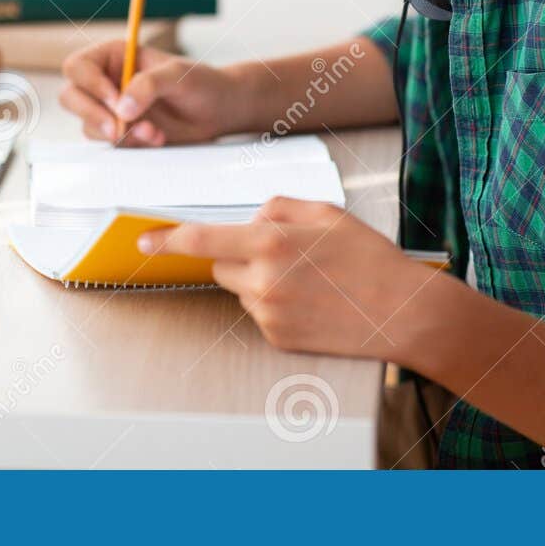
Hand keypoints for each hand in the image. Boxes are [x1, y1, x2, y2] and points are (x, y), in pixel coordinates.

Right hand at [58, 41, 246, 145]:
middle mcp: (106, 82)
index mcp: (113, 56)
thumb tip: (122, 108)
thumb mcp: (177, 75)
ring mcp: (111, 110)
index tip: (115, 100)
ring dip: (119, 133)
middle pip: (71, 97)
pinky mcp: (121, 133)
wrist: (218, 111)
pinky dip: (131, 145)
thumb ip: (148, 85)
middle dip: (93, 114)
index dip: (90, 84)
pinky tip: (156, 138)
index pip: (78, 67)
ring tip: (153, 131)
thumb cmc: (200, 83)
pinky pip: (110, 144)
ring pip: (89, 125)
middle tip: (119, 127)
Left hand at [138, 197, 439, 358]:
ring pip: (240, 288)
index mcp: (272, 242)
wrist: (402, 314)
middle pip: (219, 263)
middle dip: (235, 253)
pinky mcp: (277, 338)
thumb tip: (251, 218)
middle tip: (279, 252)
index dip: (166, 239)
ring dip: (257, 279)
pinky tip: (311, 300)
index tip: (142, 241)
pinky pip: (258, 313)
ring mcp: (268, 313)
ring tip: (307, 279)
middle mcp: (263, 280)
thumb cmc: (369, 258)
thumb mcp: (326, 213)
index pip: (202, 238)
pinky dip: (274, 303)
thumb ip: (278, 207)